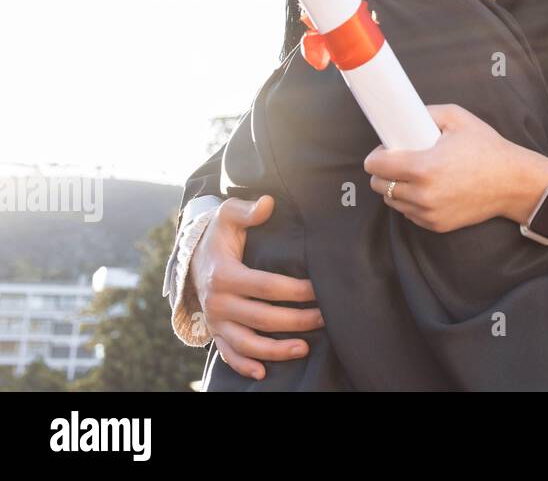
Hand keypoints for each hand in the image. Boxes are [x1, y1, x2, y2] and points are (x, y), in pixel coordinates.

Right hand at [191, 196, 322, 379]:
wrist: (192, 257)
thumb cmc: (219, 235)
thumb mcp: (228, 215)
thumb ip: (247, 209)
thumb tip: (268, 203)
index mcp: (224, 275)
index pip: (266, 287)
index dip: (295, 291)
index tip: (319, 289)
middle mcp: (218, 303)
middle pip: (263, 318)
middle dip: (297, 320)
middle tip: (325, 317)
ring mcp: (216, 321)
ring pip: (247, 343)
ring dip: (275, 350)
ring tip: (304, 348)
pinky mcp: (215, 332)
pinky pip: (228, 355)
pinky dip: (244, 366)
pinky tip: (263, 373)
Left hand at [365, 104, 547, 232]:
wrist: (512, 182)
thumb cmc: (487, 148)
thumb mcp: (458, 118)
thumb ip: (426, 113)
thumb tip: (404, 116)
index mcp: (423, 167)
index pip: (376, 166)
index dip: (376, 156)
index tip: (383, 150)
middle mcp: (423, 194)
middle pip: (379, 186)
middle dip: (383, 172)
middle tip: (398, 161)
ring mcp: (429, 213)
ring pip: (392, 201)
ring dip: (396, 188)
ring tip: (414, 175)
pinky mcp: (436, 224)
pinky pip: (409, 214)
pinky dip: (412, 202)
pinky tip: (428, 189)